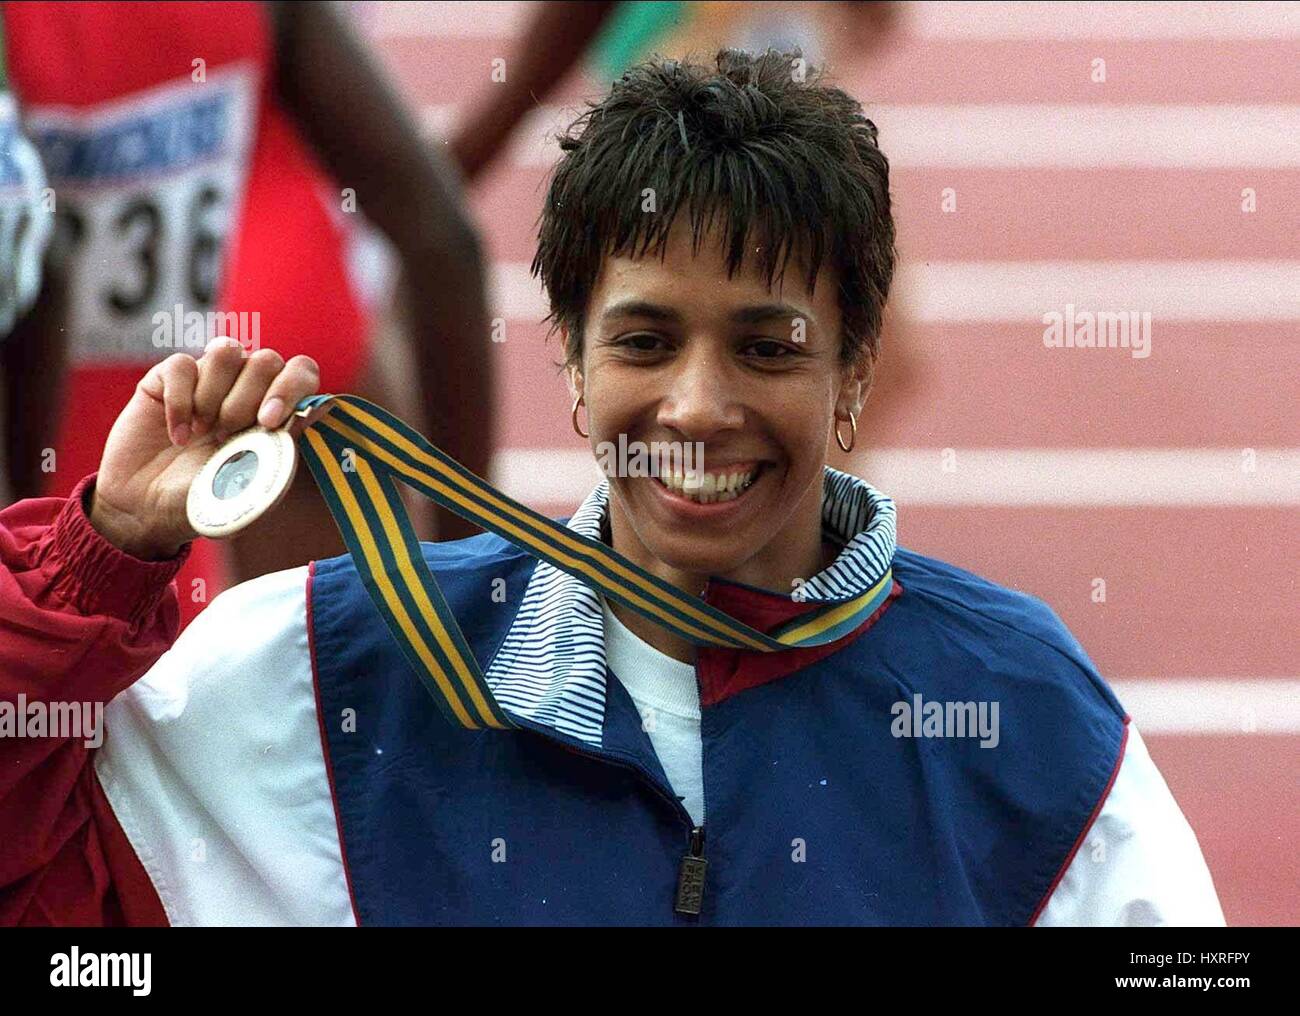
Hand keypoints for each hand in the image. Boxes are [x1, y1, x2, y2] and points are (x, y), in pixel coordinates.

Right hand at [90, 338, 320, 559]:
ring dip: (213, 396)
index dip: (291, 387)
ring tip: (201, 433)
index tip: (267, 421)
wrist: (147, 509)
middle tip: (226, 435)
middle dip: (247, 400)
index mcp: (274, 411)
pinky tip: (176, 434)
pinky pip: (182, 364)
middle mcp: (245, 389)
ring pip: (227, 351)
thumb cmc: (204, 499)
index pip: (302, 372)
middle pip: (267, 360)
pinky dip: (179, 402)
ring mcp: (208, 380)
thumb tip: (315, 411)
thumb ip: (282, 448)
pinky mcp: (168, 378)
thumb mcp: (249, 484)